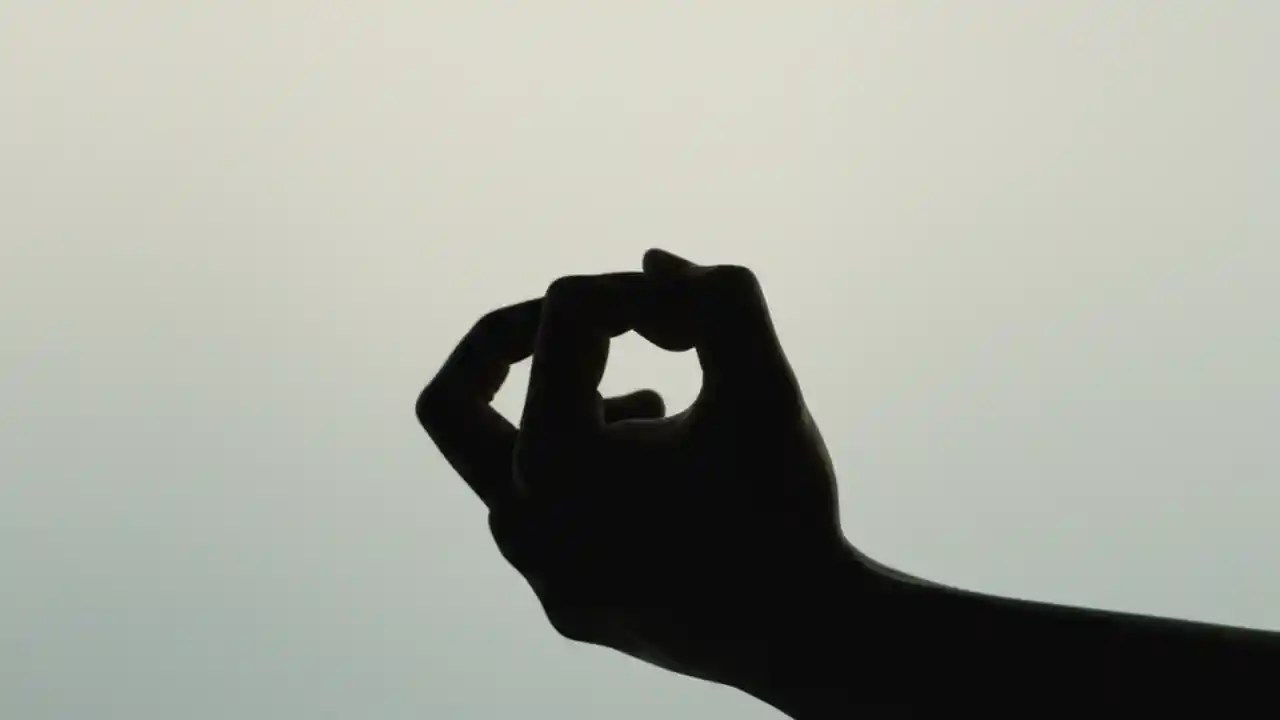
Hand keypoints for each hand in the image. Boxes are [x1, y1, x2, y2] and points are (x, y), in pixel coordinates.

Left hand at [416, 249, 872, 690]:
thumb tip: (651, 266)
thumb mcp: (767, 383)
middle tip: (572, 325)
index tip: (690, 319)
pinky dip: (590, 474)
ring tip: (651, 409)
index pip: (563, 320)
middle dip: (505, 341)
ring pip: (507, 463)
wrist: (811, 638)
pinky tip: (660, 473)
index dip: (632, 292)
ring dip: (569, 412)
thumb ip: (720, 297)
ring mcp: (542, 575)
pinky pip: (547, 515)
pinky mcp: (567, 603)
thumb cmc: (787, 507)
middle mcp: (527, 527)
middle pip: (453, 406)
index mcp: (559, 464)